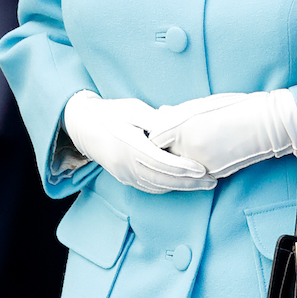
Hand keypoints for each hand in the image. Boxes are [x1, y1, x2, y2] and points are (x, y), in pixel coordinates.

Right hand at [63, 91, 215, 193]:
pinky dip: (168, 187)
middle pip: (163, 179)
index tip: (203, 170)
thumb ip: (154, 119)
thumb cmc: (111, 112)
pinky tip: (182, 184)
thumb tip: (177, 124)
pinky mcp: (124, 178)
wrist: (83, 126)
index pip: (161, 162)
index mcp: (129, 145)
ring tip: (204, 185)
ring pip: (157, 186)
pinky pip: (149, 187)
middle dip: (190, 183)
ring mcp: (124, 174)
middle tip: (213, 182)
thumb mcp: (133, 109)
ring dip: (181, 187)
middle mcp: (126, 164)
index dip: (183, 168)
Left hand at [149, 90, 296, 179]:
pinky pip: (195, 172)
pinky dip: (194, 165)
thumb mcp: (204, 104)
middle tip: (169, 139)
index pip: (155, 138)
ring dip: (179, 157)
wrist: (266, 126)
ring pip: (178, 165)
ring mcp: (201, 164)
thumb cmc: (236, 108)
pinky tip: (203, 152)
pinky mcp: (213, 173)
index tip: (158, 130)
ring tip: (190, 144)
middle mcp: (188, 149)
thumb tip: (162, 113)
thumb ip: (179, 112)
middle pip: (163, 153)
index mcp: (183, 127)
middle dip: (165, 147)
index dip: (155, 134)